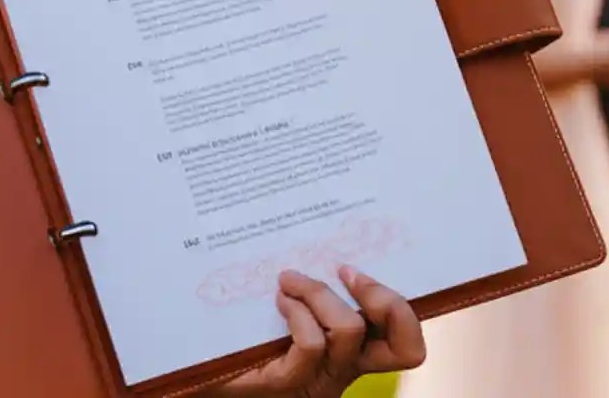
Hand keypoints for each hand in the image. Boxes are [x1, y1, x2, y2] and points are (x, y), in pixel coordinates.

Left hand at [210, 266, 425, 397]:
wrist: (202, 371)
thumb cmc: (244, 333)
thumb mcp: (287, 302)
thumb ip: (309, 282)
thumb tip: (317, 226)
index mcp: (353, 351)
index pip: (406, 343)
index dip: (399, 309)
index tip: (354, 271)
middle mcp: (345, 368)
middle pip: (406, 348)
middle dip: (386, 300)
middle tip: (345, 271)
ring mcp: (319, 380)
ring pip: (351, 330)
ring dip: (319, 293)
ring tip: (289, 282)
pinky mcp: (288, 383)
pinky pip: (311, 343)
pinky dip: (297, 313)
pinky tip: (277, 302)